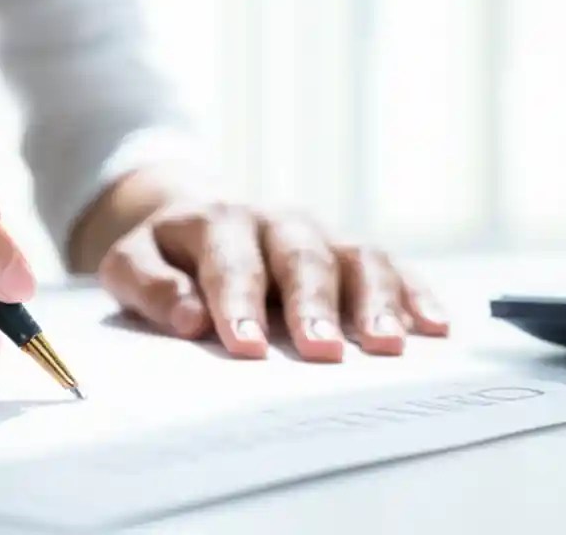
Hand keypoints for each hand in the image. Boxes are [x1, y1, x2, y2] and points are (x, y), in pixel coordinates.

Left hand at [97, 200, 447, 360]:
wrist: (196, 214)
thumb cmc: (164, 255)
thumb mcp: (130, 263)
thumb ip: (150, 287)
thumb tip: (190, 318)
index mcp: (215, 222)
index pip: (229, 263)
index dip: (237, 304)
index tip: (244, 346)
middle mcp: (275, 221)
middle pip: (300, 258)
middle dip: (312, 305)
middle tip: (320, 350)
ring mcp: (319, 232)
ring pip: (355, 257)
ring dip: (375, 301)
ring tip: (387, 345)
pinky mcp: (350, 249)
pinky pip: (391, 265)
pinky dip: (415, 293)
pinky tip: (435, 326)